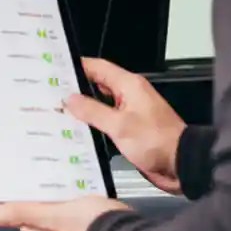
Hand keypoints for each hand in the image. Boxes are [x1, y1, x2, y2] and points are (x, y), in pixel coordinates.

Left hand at [0, 196, 130, 230]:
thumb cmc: (94, 227)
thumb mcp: (54, 213)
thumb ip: (23, 214)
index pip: (26, 222)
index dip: (35, 205)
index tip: (46, 195)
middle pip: (45, 226)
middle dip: (54, 211)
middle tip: (68, 197)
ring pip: (65, 230)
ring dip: (72, 217)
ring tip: (86, 204)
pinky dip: (88, 226)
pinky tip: (98, 216)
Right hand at [66, 58, 187, 194]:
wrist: (180, 164)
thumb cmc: (156, 141)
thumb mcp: (120, 125)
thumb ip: (93, 110)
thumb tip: (70, 99)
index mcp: (130, 86)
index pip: (98, 67)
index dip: (76, 66)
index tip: (55, 69)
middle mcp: (129, 95)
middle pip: (97, 84)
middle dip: (75, 88)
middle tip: (50, 93)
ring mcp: (129, 112)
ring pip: (99, 103)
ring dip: (81, 107)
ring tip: (57, 111)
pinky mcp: (128, 128)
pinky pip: (105, 120)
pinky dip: (91, 122)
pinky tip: (75, 129)